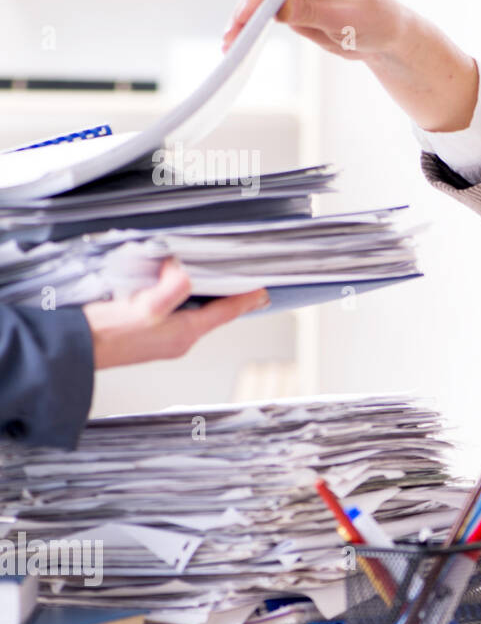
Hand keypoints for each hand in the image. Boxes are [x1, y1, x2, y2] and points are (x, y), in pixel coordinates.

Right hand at [84, 258, 268, 368]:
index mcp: (186, 333)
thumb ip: (173, 287)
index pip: (227, 312)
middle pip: (214, 313)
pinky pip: (175, 313)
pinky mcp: (148, 336)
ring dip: (204, 296)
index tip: (264, 289)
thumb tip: (188, 271)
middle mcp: (180, 339)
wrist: (74, 351)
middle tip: (242, 278)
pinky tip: (172, 285)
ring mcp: (164, 339)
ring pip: (195, 313)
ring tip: (214, 278)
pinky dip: (182, 299)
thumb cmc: (109, 334)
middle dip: (229, 295)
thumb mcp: (146, 306)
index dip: (247, 298)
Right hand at [221, 0, 477, 131]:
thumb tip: (278, 8)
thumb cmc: (376, 24)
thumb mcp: (347, 21)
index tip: (245, 17)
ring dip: (244, 20)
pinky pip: (268, 10)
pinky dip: (254, 25)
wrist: (387, 35)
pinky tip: (239, 41)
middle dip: (246, 10)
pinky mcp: (294, 0)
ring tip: (229, 46)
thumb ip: (312, 12)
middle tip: (231, 39)